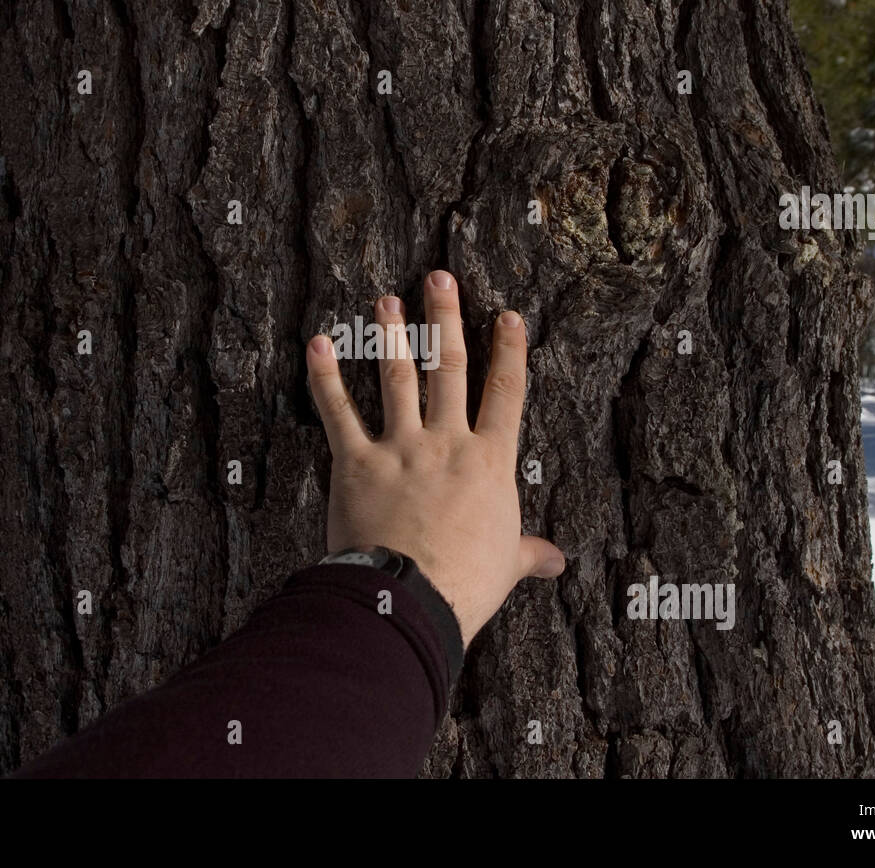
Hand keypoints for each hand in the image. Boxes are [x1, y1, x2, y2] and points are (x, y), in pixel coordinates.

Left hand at [306, 269, 565, 648]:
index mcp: (489, 463)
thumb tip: (556, 561)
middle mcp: (447, 442)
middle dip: (444, 317)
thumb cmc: (464, 584)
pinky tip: (318, 345)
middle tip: (438, 277)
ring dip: (389, 334)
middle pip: (448, 367)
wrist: (411, 597)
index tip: (507, 315)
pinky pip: (338, 413)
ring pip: (395, 378)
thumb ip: (527, 552)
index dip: (509, 351)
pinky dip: (325, 379)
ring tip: (385, 298)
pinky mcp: (357, 463)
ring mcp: (401, 448)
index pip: (506, 394)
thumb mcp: (506, 564)